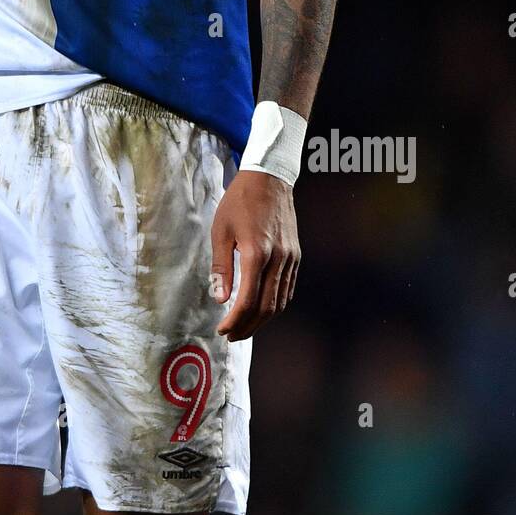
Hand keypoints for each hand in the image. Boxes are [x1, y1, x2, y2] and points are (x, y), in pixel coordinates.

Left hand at [210, 169, 300, 338]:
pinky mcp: (296, 255)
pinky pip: (287, 288)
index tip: (222, 330)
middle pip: (266, 308)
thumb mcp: (221, 231)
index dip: (235, 321)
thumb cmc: (239, 202)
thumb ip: (221, 267)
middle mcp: (278, 259)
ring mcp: (291, 258)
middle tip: (231, 335)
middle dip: (248, 327)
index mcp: (257, 253)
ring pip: (280, 301)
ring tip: (244, 327)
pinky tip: (261, 308)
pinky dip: (274, 304)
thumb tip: (219, 299)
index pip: (248, 301)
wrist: (269, 178)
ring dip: (262, 320)